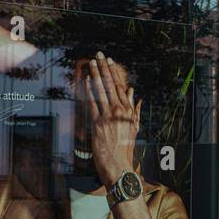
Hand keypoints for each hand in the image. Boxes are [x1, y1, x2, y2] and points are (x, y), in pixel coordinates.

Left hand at [85, 53, 140, 189]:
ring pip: (100, 91)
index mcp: (128, 110)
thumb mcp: (134, 126)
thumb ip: (134, 109)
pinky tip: (84, 82)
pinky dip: (87, 92)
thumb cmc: (126, 147)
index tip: (110, 61)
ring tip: (90, 64)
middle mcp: (119, 111)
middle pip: (110, 85)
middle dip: (104, 69)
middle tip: (99, 55)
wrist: (119, 163)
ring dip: (94, 76)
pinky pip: (91, 104)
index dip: (114, 73)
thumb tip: (133, 94)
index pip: (120, 86)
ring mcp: (108, 116)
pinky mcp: (97, 123)